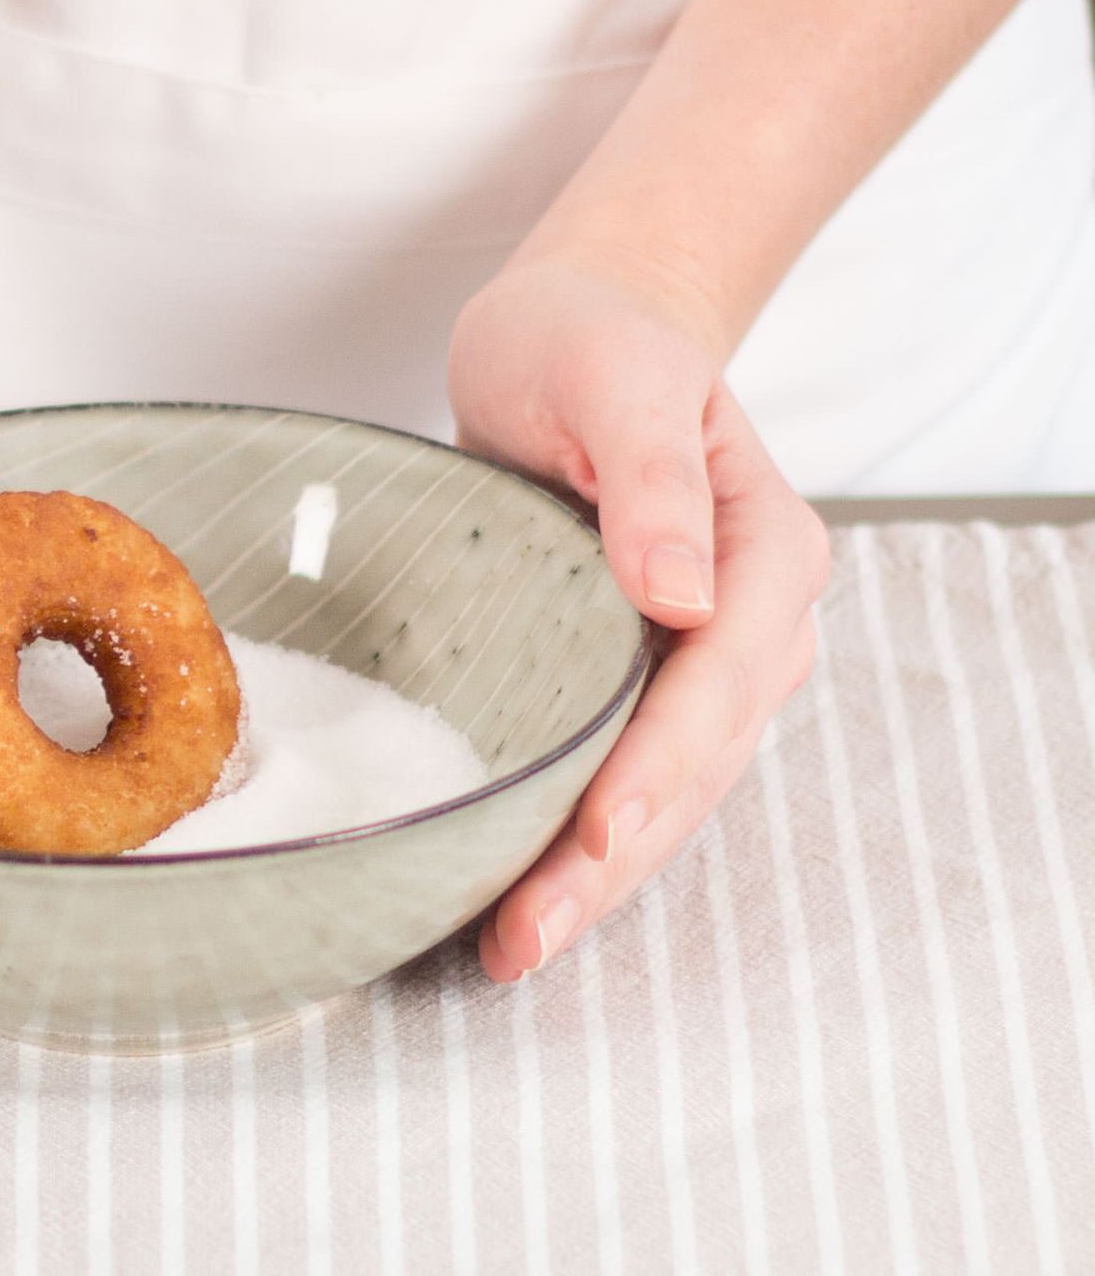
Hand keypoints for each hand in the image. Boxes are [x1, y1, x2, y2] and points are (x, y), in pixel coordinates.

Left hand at [447, 249, 828, 980]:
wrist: (571, 332)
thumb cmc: (585, 341)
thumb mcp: (612, 382)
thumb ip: (652, 480)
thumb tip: (682, 595)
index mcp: (765, 552)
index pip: (718, 681)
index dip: (656, 766)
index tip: (591, 837)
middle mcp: (751, 621)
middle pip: (696, 762)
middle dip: (614, 858)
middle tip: (525, 935)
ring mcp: (702, 659)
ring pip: (665, 790)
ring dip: (596, 875)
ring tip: (513, 946)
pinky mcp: (640, 677)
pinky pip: (623, 770)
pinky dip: (578, 836)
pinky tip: (522, 889)